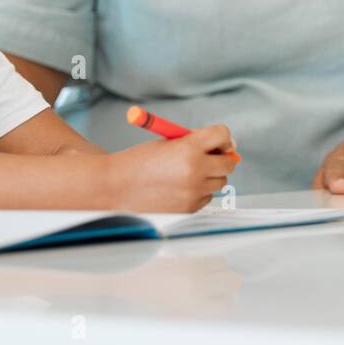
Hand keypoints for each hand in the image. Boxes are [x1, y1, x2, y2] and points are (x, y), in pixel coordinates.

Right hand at [106, 125, 236, 212]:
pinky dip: (199, 192)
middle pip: (228, 163)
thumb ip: (195, 142)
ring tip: (187, 173)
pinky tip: (179, 188)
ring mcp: (193, 192)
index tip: (219, 141)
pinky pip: (206, 198)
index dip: (222, 137)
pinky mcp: (189, 209)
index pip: (222, 135)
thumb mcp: (167, 142)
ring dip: (210, 176)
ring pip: (219, 182)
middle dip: (221, 158)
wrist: (115, 187)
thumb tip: (227, 146)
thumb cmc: (139, 162)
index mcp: (188, 148)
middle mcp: (195, 171)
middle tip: (210, 157)